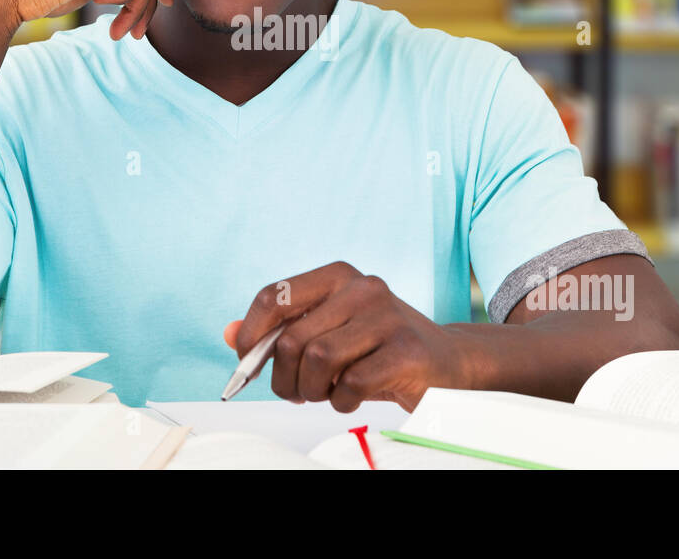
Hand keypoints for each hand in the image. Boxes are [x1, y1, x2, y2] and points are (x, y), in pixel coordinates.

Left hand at [225, 262, 471, 412]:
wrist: (448, 364)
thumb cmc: (379, 350)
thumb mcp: (328, 332)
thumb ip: (280, 331)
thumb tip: (230, 334)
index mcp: (337, 276)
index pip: (274, 296)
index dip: (252, 334)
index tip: (250, 361)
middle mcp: (362, 287)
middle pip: (291, 339)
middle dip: (285, 378)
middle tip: (298, 392)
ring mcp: (387, 317)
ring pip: (317, 360)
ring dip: (313, 390)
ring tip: (327, 392)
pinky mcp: (406, 350)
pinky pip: (350, 383)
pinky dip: (342, 401)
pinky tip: (353, 397)